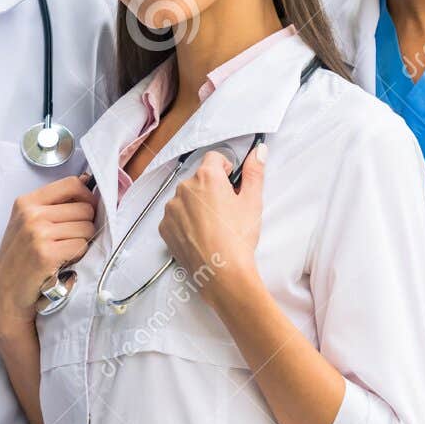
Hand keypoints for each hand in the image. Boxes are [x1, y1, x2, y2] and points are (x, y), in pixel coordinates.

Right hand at [0, 175, 96, 338]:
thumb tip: (88, 185)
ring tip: (64, 252)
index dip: (87, 196)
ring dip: (82, 242)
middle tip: (70, 239)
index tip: (87, 209)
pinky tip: (63, 262)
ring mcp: (38, 233)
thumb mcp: (27, 223)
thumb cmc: (20, 258)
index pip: (72, 184)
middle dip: (85, 224)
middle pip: (85, 208)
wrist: (5, 292)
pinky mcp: (47, 254)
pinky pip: (82, 246)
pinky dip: (78, 256)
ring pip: (87, 227)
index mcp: (26, 202)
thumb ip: (53, 206)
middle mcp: (31, 214)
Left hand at [158, 144, 266, 295]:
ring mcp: (171, 208)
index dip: (225, 168)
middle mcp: (184, 188)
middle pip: (199, 179)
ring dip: (197, 205)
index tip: (232, 183)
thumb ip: (254, 172)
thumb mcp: (252, 201)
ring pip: (186, 198)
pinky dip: (186, 221)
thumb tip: (259, 151)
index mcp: (207, 177)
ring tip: (213, 226)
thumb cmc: (238, 237)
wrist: (221, 272)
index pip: (214, 158)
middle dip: (211, 189)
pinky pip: (175, 217)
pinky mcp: (165, 227)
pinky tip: (201, 235)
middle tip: (226, 210)